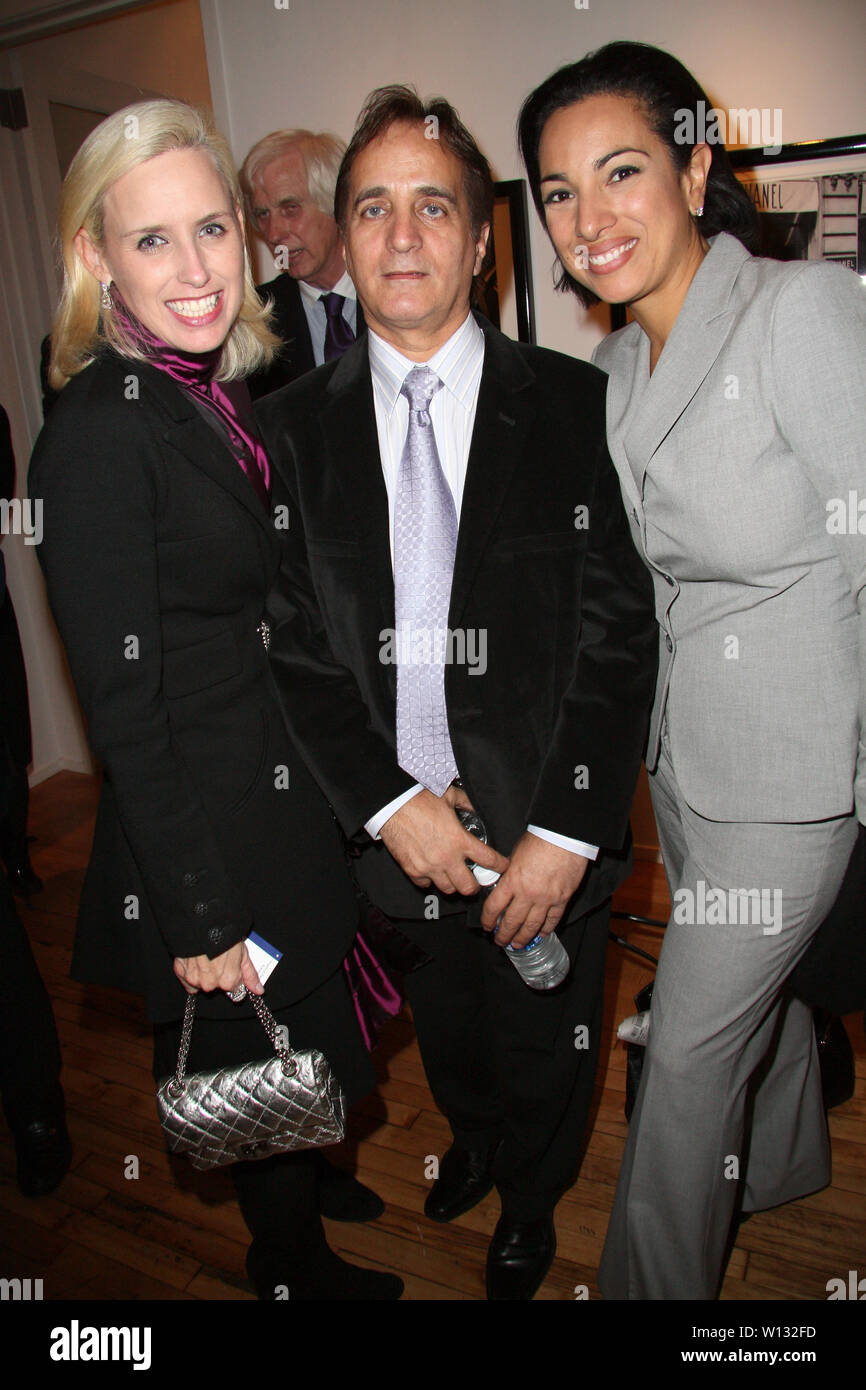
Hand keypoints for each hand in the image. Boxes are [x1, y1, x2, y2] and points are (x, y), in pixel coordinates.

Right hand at [173, 940, 263, 996]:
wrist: (203, 922)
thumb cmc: (225, 935)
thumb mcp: (243, 953)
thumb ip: (250, 975)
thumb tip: (258, 990)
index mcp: (228, 981)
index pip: (233, 987)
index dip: (233, 974)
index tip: (231, 963)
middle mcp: (210, 984)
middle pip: (216, 985)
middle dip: (218, 974)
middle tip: (218, 957)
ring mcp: (194, 980)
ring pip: (201, 983)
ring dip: (203, 974)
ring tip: (206, 956)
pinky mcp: (181, 973)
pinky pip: (187, 981)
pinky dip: (190, 974)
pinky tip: (195, 961)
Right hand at [379, 787, 508, 896]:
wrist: (393, 804)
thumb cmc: (419, 799)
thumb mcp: (450, 796)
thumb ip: (466, 804)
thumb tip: (473, 807)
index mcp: (460, 840)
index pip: (488, 860)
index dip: (500, 865)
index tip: (502, 867)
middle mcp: (447, 857)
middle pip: (468, 887)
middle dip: (475, 885)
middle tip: (475, 879)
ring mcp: (429, 867)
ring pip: (448, 889)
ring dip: (453, 884)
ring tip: (453, 876)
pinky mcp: (412, 870)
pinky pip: (426, 884)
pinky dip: (430, 881)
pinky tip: (432, 872)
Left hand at [480, 832, 588, 947]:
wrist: (565, 837)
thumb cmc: (540, 840)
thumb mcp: (515, 854)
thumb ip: (509, 872)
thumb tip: (504, 882)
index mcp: (512, 881)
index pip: (494, 907)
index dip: (488, 919)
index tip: (487, 925)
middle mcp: (527, 894)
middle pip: (511, 922)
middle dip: (503, 935)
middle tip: (500, 941)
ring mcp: (545, 899)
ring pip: (531, 926)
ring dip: (522, 938)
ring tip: (517, 945)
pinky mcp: (562, 899)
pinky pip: (552, 920)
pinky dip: (545, 930)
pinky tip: (540, 934)